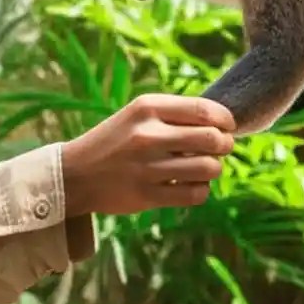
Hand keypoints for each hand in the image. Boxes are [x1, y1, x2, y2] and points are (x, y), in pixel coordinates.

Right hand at [61, 94, 235, 215]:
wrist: (75, 175)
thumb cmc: (114, 141)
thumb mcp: (136, 115)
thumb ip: (174, 114)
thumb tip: (222, 121)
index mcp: (146, 108)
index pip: (203, 110)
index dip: (225, 119)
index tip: (229, 126)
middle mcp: (148, 135)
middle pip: (212, 138)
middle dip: (224, 144)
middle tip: (221, 147)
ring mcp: (147, 167)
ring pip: (208, 168)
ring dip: (214, 168)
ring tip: (205, 167)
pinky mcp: (147, 195)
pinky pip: (195, 194)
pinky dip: (201, 190)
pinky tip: (192, 185)